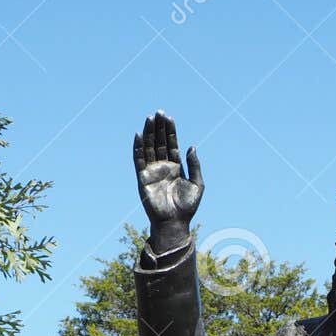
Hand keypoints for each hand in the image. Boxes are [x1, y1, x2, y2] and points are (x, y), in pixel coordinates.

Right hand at [133, 111, 203, 252]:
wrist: (174, 223)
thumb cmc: (187, 208)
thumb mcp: (197, 184)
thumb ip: (194, 165)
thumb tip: (192, 146)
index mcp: (175, 167)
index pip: (171, 144)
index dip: (170, 131)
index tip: (169, 117)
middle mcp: (163, 167)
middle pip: (159, 142)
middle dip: (159, 127)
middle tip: (158, 112)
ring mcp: (152, 172)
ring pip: (149, 148)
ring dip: (149, 133)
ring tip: (149, 118)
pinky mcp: (142, 178)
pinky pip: (138, 160)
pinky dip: (138, 148)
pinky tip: (139, 135)